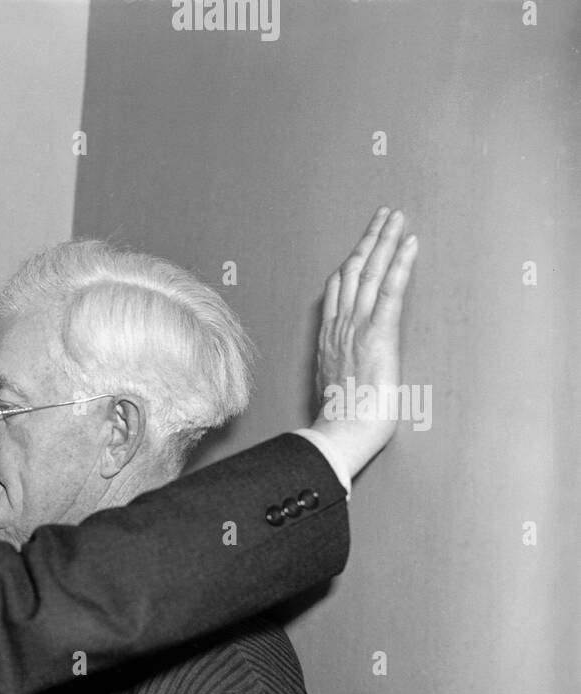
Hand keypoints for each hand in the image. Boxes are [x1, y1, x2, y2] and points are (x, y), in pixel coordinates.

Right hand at [311, 207, 418, 477]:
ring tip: (397, 218)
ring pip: (370, 274)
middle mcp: (339, 327)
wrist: (340, 434)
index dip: (351, 264)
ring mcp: (356, 328)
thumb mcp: (332, 389)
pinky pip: (390, 292)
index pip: (337, 291)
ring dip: (385, 241)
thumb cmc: (339, 421)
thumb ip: (337, 370)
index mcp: (329, 339)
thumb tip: (343, 370)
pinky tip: (409, 244)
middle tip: (384, 216)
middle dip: (370, 240)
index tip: (361, 246)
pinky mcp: (378, 336)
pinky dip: (401, 265)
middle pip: (353, 272)